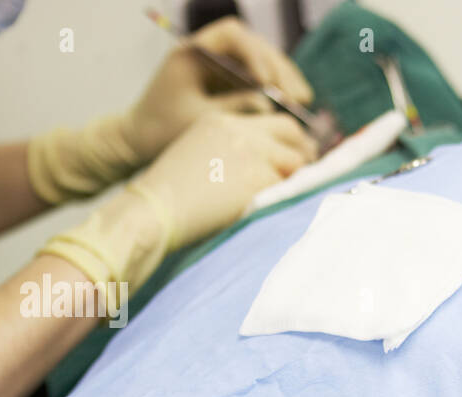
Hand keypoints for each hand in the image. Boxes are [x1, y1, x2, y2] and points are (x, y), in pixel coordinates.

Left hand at [121, 16, 314, 164]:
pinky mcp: (229, 83)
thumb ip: (234, 108)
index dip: (255, 53)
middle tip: (298, 96)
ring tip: (302, 101)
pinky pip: (260, 78)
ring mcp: (221, 66)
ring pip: (261, 60)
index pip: (233, 34)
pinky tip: (294, 103)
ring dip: (284, 77)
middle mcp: (210, 52)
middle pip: (254, 46)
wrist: (139, 140)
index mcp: (194, 51)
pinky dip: (277, 89)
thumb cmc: (160, 130)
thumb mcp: (199, 120)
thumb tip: (269, 104)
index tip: (268, 82)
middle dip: (279, 68)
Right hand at [133, 110, 315, 248]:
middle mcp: (240, 131)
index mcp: (221, 121)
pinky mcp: (260, 179)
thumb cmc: (170, 196)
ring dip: (297, 179)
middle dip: (303, 151)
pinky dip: (289, 198)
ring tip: (292, 195)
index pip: (271, 121)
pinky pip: (289, 188)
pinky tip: (280, 208)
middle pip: (292, 131)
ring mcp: (253, 153)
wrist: (155, 209)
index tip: (294, 155)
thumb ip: (232, 152)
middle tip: (307, 172)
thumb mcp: (199, 156)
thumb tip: (269, 166)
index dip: (288, 139)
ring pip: (295, 162)